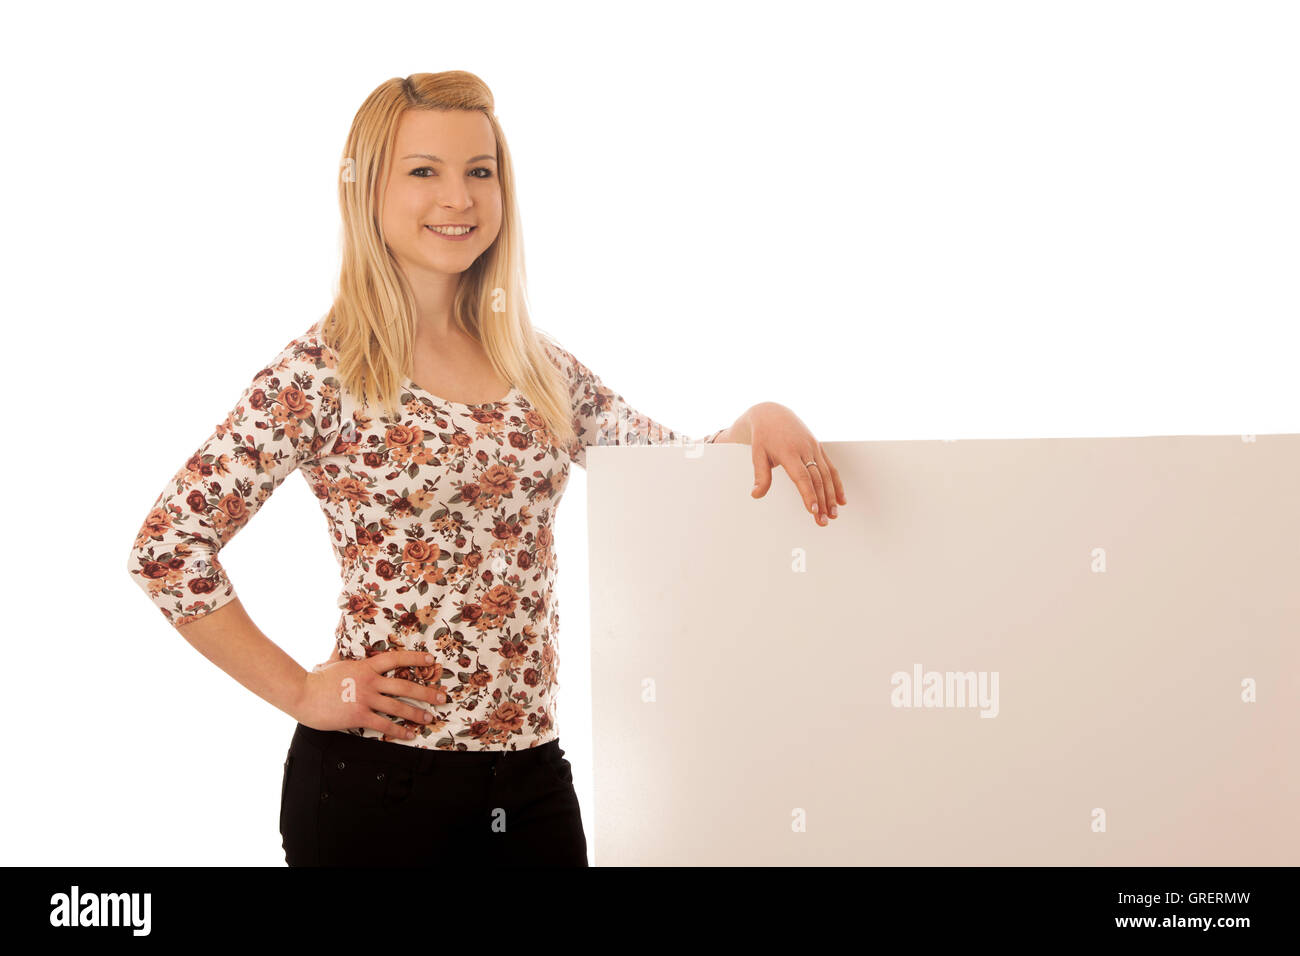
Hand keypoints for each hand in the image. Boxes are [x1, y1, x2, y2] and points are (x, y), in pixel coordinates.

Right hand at [293, 649, 447, 739]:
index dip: (416, 658)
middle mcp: (369, 682)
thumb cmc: (316, 678)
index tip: (432, 660)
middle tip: (442, 697)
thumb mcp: (334, 661)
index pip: (396, 659)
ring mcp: (365, 699)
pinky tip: (409, 735)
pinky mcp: (359, 716)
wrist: (301, 694)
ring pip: (398, 707)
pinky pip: (384, 725)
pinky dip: (399, 731)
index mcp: (365, 666)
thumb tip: (341, 636)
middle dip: (426, 692)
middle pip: (405, 686)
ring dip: (417, 714)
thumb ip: (343, 653)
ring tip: (430, 718)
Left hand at [746, 403, 845, 525]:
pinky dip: (837, 484)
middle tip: (823, 522)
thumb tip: (756, 495)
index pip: (801, 477)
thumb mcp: (757, 454)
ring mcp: (814, 448)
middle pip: (817, 480)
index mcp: (789, 452)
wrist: (773, 413)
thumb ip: (760, 476)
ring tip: (833, 515)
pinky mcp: (819, 448)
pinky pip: (831, 468)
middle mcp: (805, 450)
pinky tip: (841, 500)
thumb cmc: (764, 436)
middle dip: (822, 502)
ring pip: (827, 475)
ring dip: (832, 497)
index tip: (813, 510)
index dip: (808, 494)